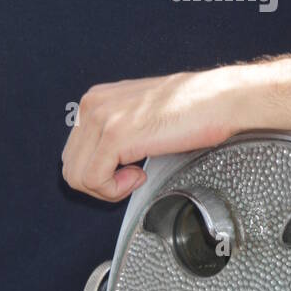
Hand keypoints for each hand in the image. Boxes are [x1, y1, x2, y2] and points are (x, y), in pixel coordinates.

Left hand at [61, 67, 246, 200]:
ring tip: (136, 176)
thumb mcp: (140, 116)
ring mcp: (102, 118)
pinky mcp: (115, 135)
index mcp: (96, 100)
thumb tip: (103, 164)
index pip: (73, 153)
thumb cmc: (192, 109)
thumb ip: (114, 132)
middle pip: (70, 167)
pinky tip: (140, 175)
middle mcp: (93, 105)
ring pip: (77, 178)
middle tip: (131, 178)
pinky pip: (95, 181)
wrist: (219, 100)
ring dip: (108, 189)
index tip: (126, 171)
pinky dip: (116, 190)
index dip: (99, 173)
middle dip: (100, 184)